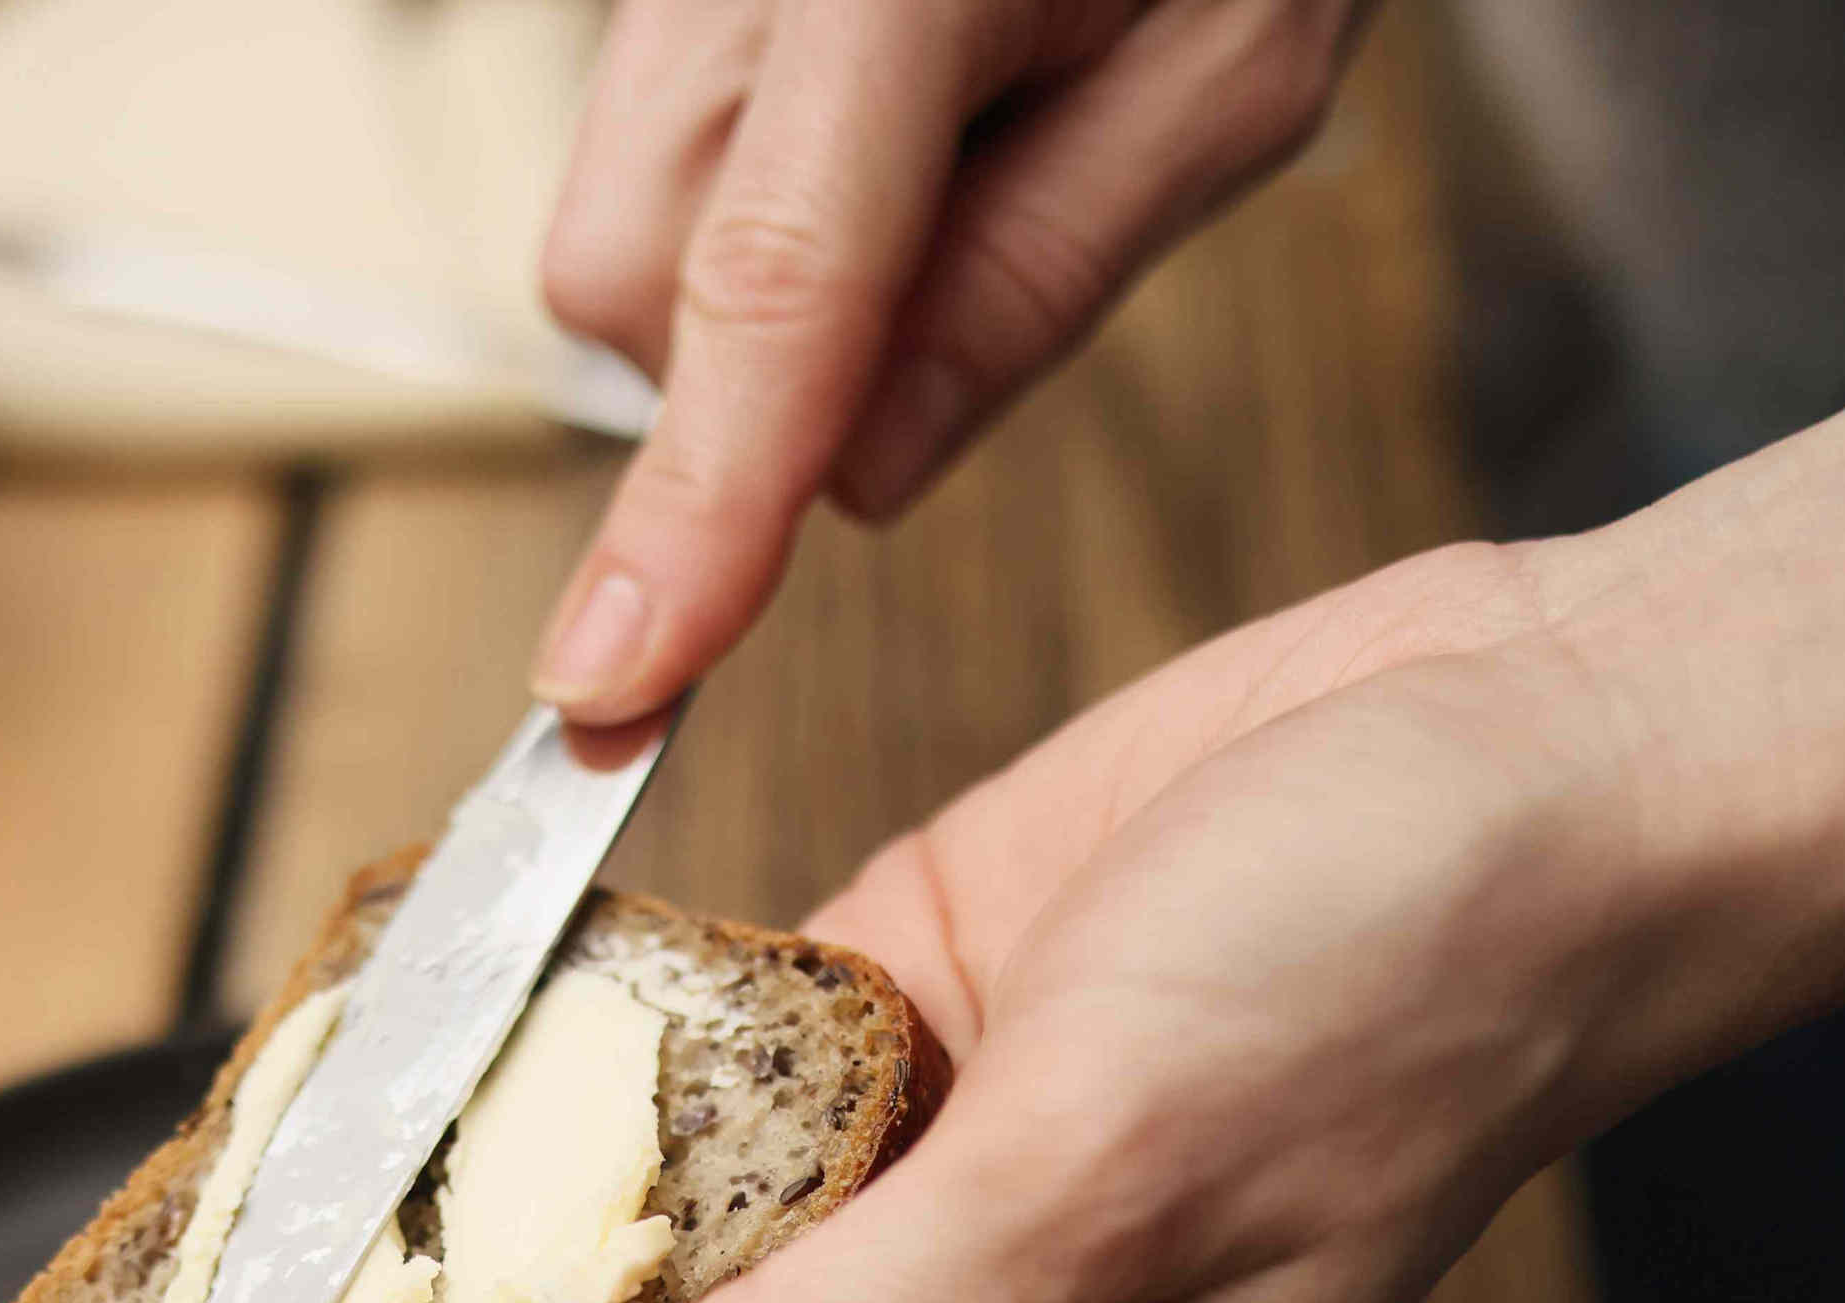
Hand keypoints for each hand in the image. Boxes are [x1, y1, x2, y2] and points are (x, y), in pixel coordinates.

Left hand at [23, 539, 1677, 1302]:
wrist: (1544, 749)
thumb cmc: (1405, 988)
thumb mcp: (1101, 1191)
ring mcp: (899, 1179)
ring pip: (599, 1242)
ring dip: (401, 1254)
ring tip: (184, 1279)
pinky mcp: (895, 1018)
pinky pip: (668, 1070)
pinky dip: (530, 1074)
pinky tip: (365, 1093)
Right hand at [527, 0, 1367, 722]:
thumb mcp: (1230, 81)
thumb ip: (1036, 283)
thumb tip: (855, 482)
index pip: (768, 297)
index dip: (693, 511)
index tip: (614, 679)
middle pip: (629, 282)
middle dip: (752, 366)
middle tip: (967, 257)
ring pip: (618, 236)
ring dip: (755, 286)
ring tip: (948, 155)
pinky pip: (652, 158)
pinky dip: (756, 202)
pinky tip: (891, 116)